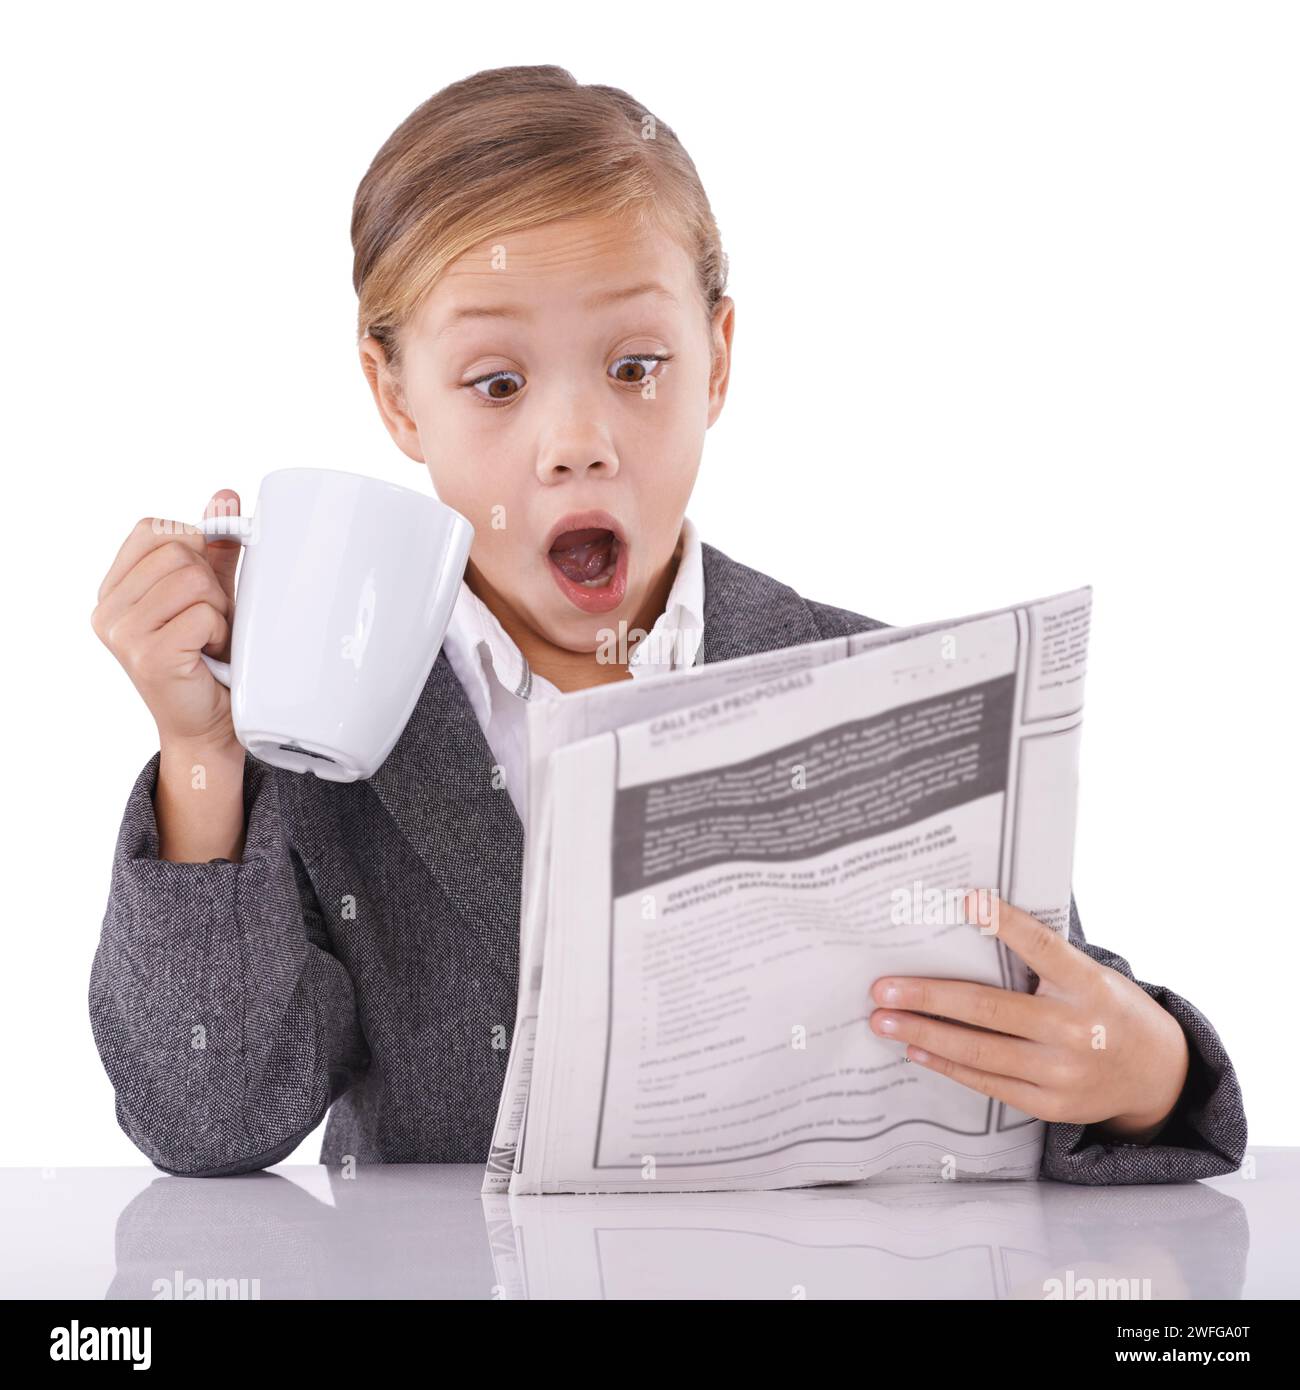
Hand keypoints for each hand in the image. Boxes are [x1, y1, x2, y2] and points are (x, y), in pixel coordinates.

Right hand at [91, 490, 243, 753]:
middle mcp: (107, 609)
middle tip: (210, 621)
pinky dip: (220, 632)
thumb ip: (215, 547)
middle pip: (179, 550)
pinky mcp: (148, 656)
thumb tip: (224, 495)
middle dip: (211, 583)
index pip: (154, 529)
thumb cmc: (211, 657)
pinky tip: (210, 655)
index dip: (193, 545)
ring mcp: (122, 632)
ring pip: (193, 579)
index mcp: (114, 588)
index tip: (205, 581)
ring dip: (218, 609)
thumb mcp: (212, 593)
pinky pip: (203, 613)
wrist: (212, 725)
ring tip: (210, 638)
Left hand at [868, 890, 1190, 1142]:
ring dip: (923, 1033)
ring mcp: (1063, 1073)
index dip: (1006, 923)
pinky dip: (946, 1064)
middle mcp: (1076, 1029)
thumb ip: (1043, 960)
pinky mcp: (1050, 1105)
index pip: (1043, 947)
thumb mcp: (1090, 975)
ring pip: (978, 1050)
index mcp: (1088, 985)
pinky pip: (987, 1082)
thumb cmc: (1106, 1009)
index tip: (967, 900)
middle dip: (927, 997)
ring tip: (884, 1020)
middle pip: (988, 1009)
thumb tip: (971, 925)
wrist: (1157, 1075)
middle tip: (881, 988)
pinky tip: (917, 1048)